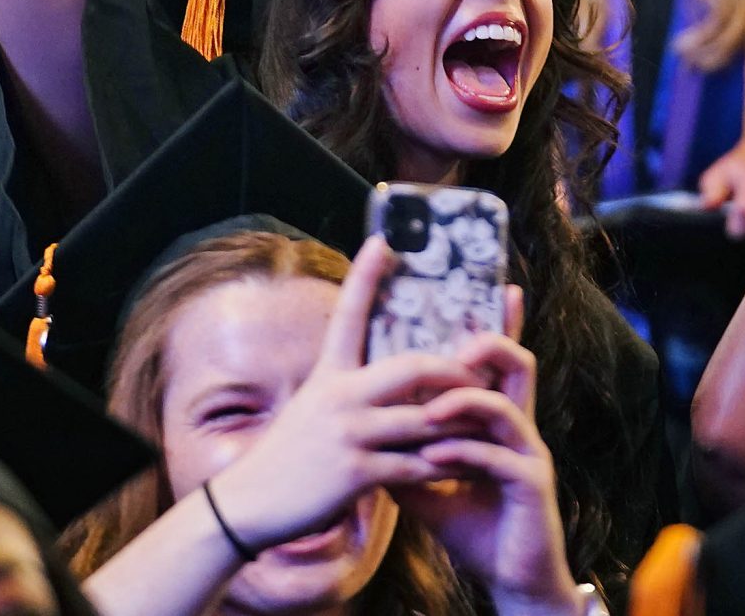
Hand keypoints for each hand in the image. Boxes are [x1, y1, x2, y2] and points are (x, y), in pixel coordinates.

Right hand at [207, 236, 475, 548]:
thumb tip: (386, 376)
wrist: (250, 503)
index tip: (382, 241)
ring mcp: (349, 433)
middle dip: (455, 370)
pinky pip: (416, 465)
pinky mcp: (356, 472)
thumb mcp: (312, 407)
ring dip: (462, 423)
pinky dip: (446, 465)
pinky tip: (467, 466)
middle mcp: (339, 396)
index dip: (364, 276)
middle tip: (483, 371)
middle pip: (412, 366)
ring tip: (494, 421)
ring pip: (424, 419)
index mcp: (328, 374)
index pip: (348, 314)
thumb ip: (348, 389)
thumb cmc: (287, 456)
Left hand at [395, 290, 578, 615]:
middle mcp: (518, 429)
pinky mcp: (532, 486)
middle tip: (452, 344)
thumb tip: (360, 427)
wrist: (508, 580)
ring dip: (463, 402)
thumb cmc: (472, 530)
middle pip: (517, 364)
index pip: (498, 363)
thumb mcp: (426, 485)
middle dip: (488, 343)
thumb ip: (402, 452)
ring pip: (507, 405)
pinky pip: (499, 456)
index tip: (500, 285)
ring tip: (428, 410)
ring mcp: (529, 455)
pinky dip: (463, 452)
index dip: (502, 324)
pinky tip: (435, 458)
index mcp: (497, 423)